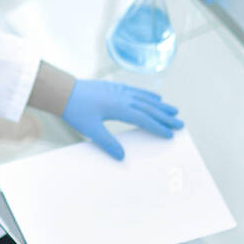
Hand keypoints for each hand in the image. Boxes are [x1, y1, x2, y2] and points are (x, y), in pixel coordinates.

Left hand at [62, 79, 182, 160]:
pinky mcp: (115, 87)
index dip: (158, 127)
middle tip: (180, 123)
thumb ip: (107, 143)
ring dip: (161, 105)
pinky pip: (136, 90)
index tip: (170, 134)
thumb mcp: (90, 129)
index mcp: (118, 108)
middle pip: (149, 108)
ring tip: (174, 110)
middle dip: (165, 116)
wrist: (63, 91)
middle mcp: (122, 97)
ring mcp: (119, 91)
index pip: (143, 119)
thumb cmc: (75, 110)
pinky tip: (156, 97)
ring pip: (145, 98)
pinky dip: (148, 94)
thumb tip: (121, 157)